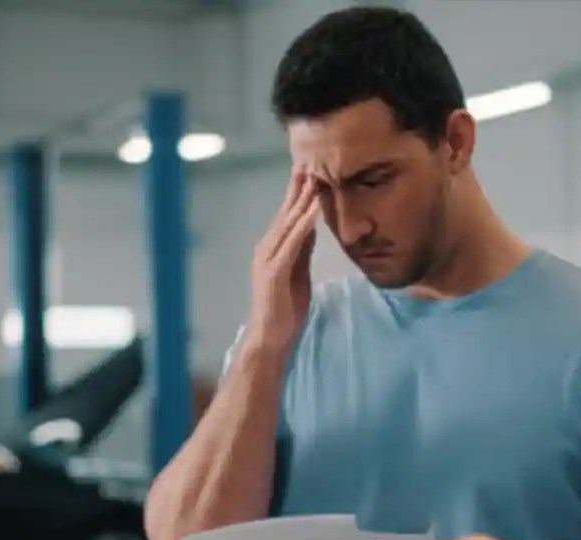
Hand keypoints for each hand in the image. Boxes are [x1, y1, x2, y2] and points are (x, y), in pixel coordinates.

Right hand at [244, 168, 320, 353]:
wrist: (271, 337)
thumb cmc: (285, 309)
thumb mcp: (299, 271)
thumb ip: (303, 248)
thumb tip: (312, 224)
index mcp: (272, 249)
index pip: (287, 216)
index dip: (297, 193)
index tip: (309, 170)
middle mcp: (266, 248)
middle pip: (285, 213)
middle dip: (297, 188)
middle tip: (308, 161)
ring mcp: (268, 259)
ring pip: (287, 224)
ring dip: (301, 201)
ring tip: (314, 178)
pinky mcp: (274, 271)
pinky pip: (293, 243)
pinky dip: (303, 224)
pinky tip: (314, 210)